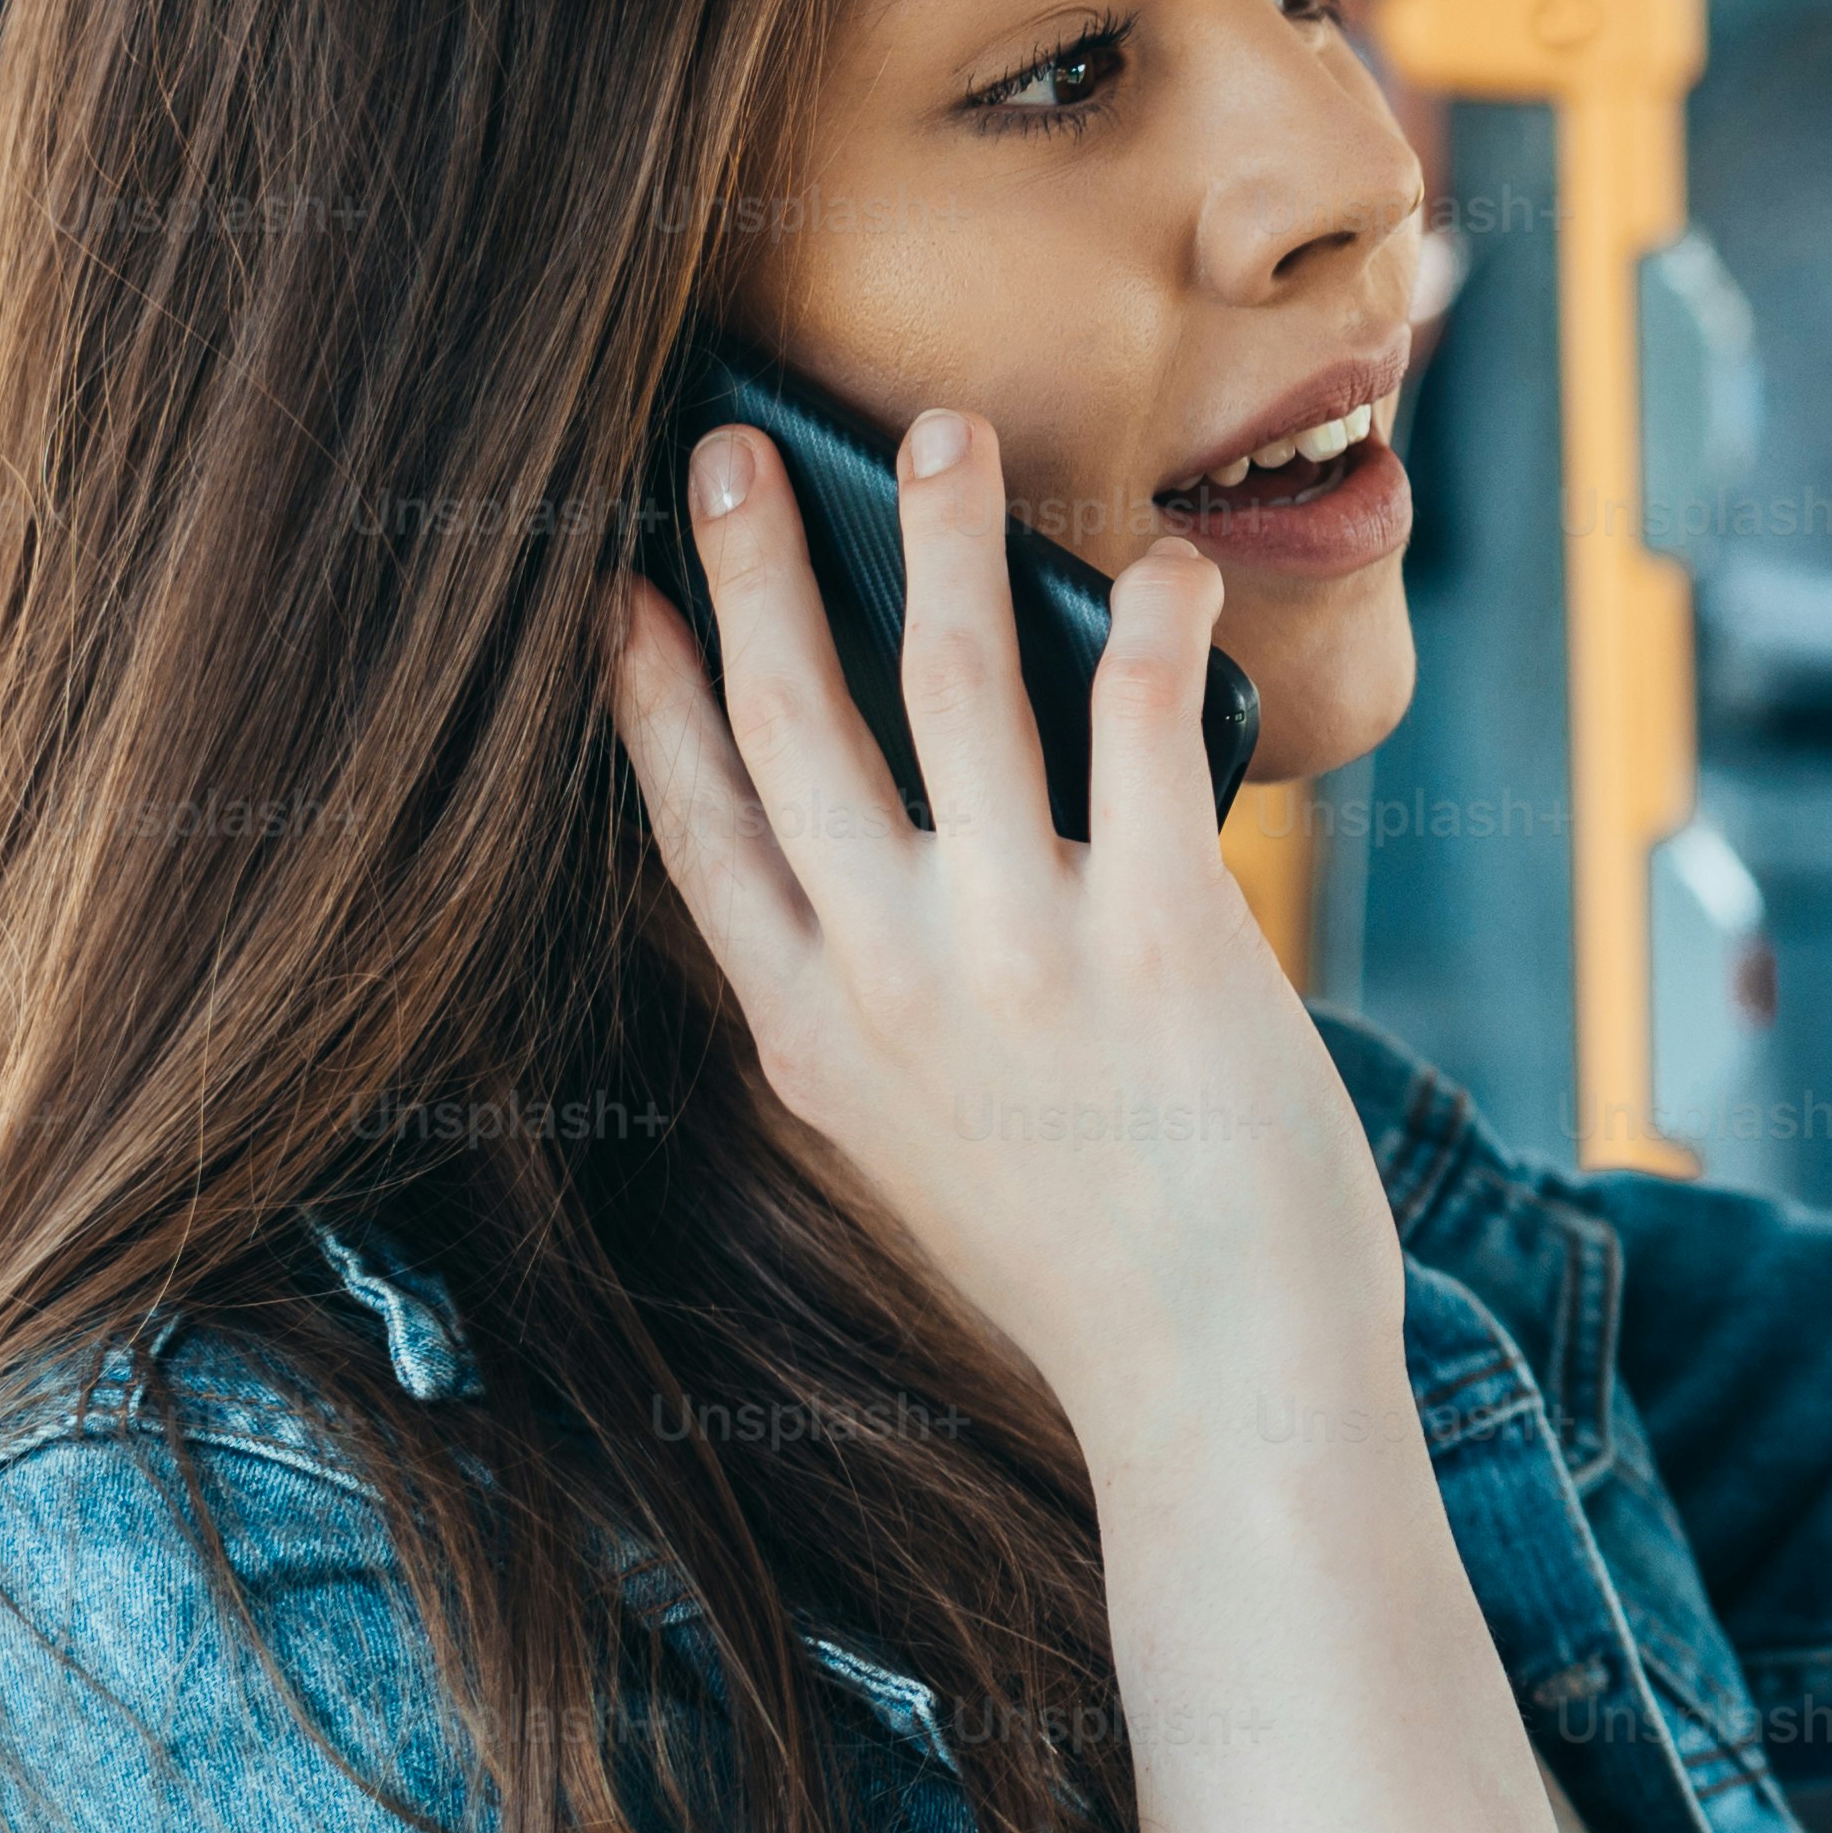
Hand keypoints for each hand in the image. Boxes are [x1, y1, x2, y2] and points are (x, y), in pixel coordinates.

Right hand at [603, 412, 1580, 1832]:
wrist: (1219, 1397)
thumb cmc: (1096, 1278)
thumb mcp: (923, 1156)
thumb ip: (889, 1024)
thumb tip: (890, 892)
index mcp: (813, 1040)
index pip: (694, 829)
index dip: (646, 696)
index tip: (612, 589)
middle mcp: (890, 985)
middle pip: (786, 724)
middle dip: (748, 567)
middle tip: (726, 445)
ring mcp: (1020, 959)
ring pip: (948, 688)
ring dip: (936, 540)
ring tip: (935, 435)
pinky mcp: (1164, 944)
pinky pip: (1137, 734)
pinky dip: (1145, 627)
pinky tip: (1165, 566)